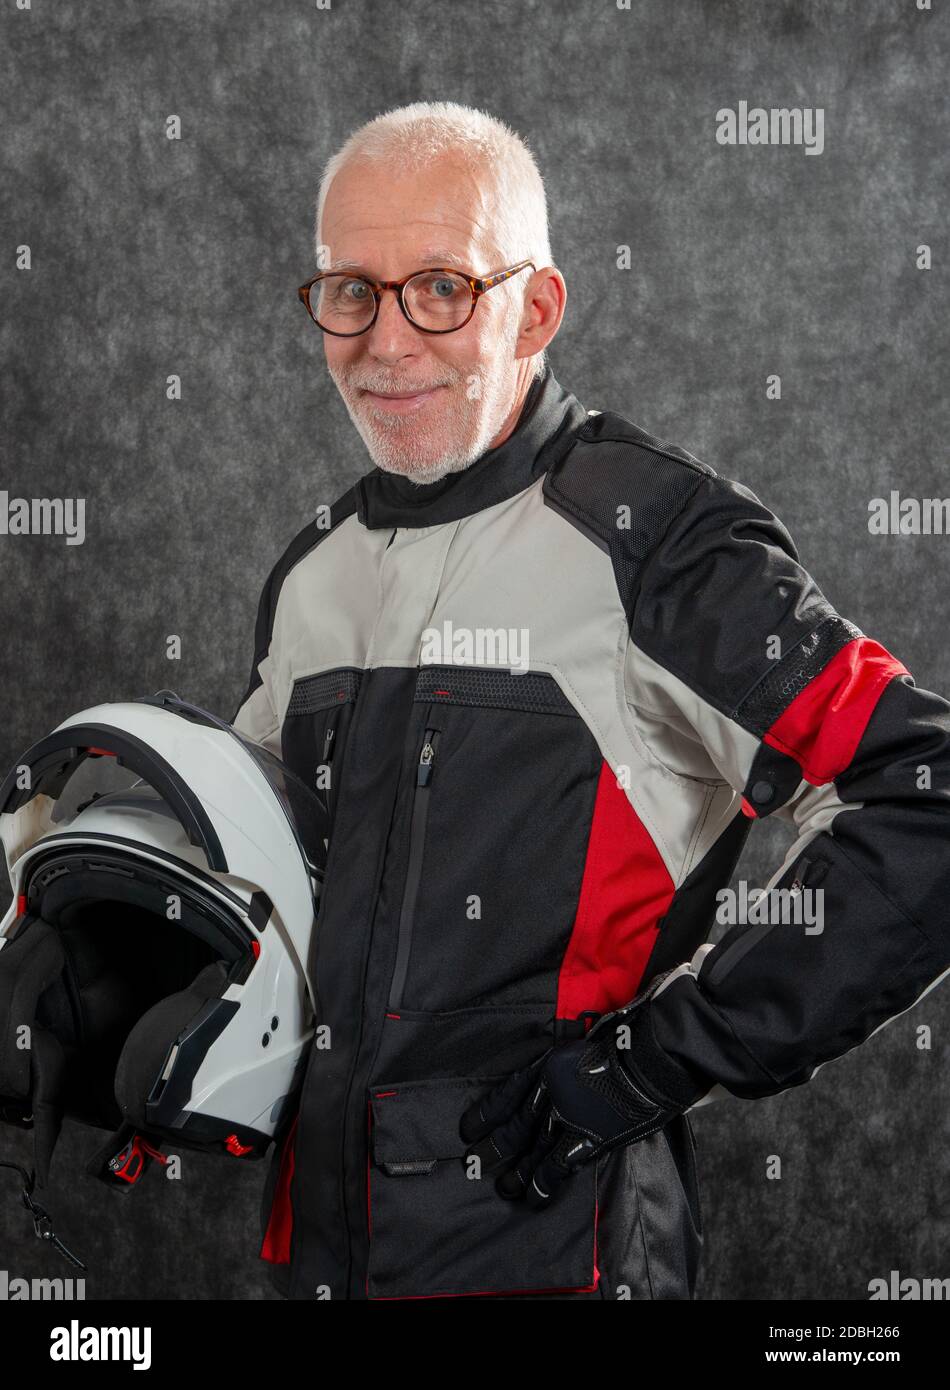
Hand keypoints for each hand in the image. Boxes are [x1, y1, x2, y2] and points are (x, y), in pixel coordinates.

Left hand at [459, 986, 688, 1208]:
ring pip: (531, 1150)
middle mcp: (547, 1094)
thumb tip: (563, 1084)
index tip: (469, 1129)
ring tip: (504, 1188)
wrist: (644, 1059)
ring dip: (517, 1172)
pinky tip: (534, 1198)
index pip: (505, 1094)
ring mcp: (564, 1118)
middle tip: (475, 1164)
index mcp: (544, 1068)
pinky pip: (556, 1166)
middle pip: (514, 1126)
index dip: (486, 1114)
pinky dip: (543, 1183)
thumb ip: (564, 1069)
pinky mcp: (584, 1139)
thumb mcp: (579, 1046)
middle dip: (494, 1147)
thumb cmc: (620, 1046)